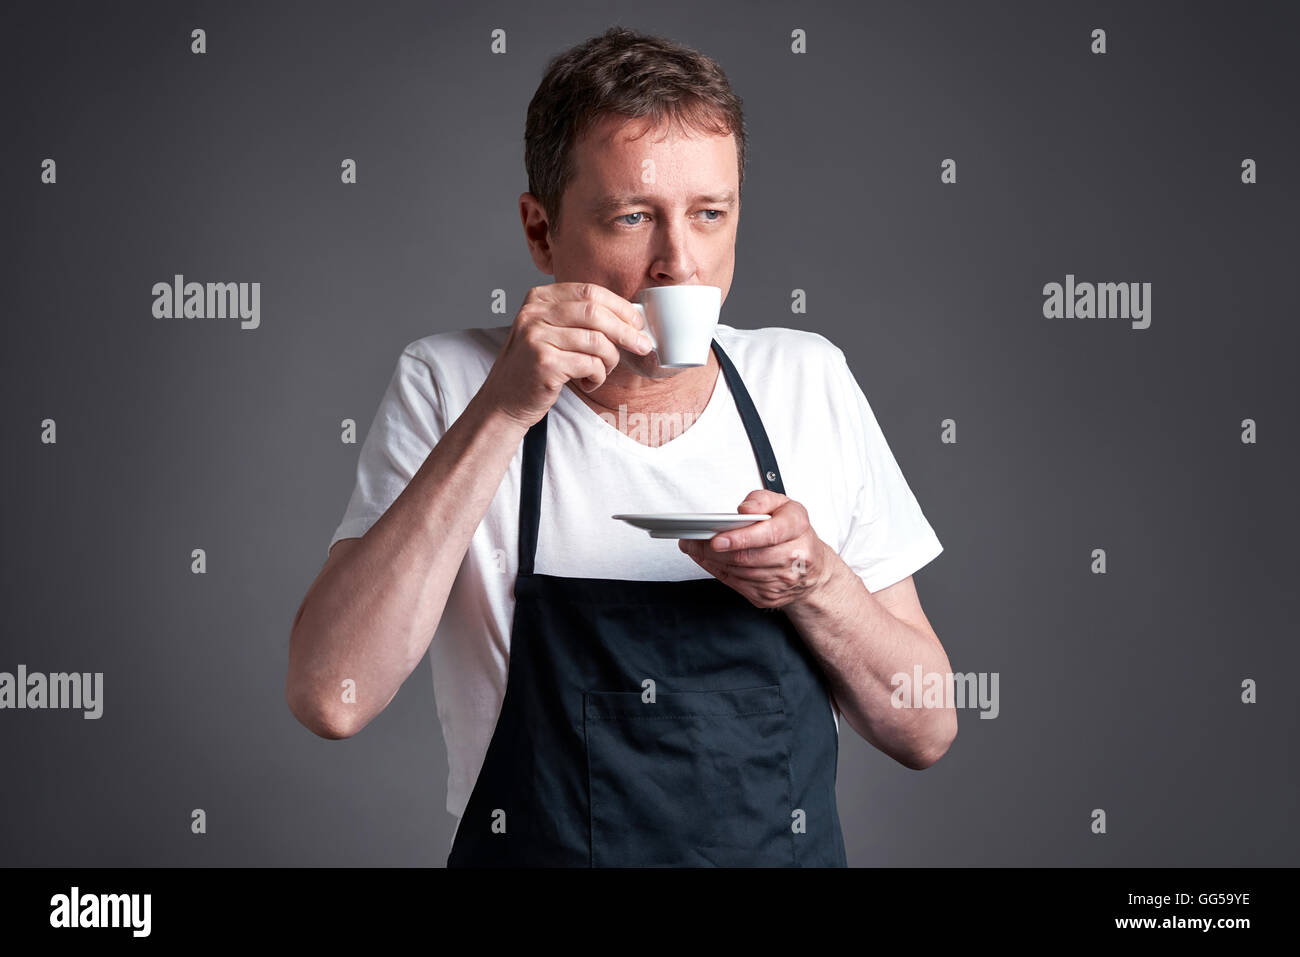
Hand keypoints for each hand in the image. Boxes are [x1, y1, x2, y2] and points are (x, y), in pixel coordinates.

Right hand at [480, 282, 654, 429]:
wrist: (504, 400)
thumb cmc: (535, 367)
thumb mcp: (550, 331)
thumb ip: (578, 318)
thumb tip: (629, 316)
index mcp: (539, 298)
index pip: (590, 292)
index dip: (620, 306)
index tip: (637, 322)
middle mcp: (534, 313)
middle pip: (596, 313)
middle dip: (626, 331)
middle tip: (642, 346)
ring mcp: (536, 337)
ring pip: (597, 342)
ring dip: (610, 360)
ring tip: (602, 371)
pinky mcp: (543, 363)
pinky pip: (590, 365)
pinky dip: (597, 376)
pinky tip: (587, 381)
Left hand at [678, 489, 834, 608]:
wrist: (813, 569)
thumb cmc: (793, 533)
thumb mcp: (783, 505)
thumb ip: (762, 500)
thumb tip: (745, 509)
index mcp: (798, 528)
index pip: (769, 534)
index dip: (740, 538)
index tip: (717, 538)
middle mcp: (795, 556)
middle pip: (748, 557)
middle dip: (714, 550)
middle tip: (692, 541)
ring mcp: (783, 580)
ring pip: (740, 573)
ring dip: (712, 561)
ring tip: (695, 548)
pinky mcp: (770, 596)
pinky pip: (738, 585)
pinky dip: (719, 572)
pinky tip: (708, 561)